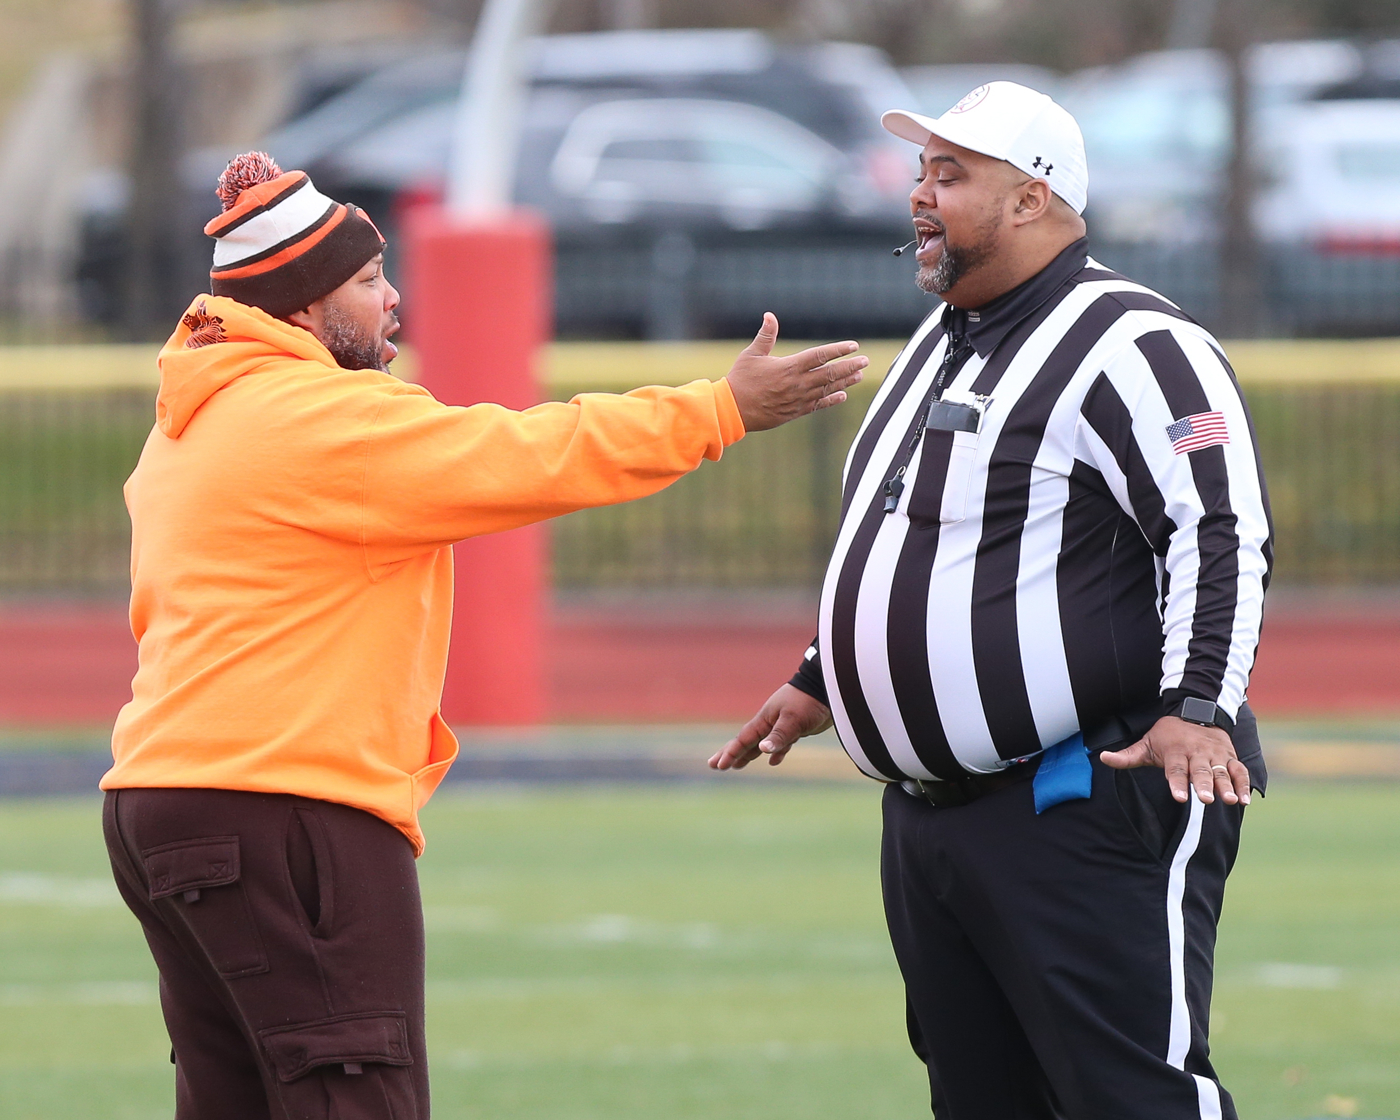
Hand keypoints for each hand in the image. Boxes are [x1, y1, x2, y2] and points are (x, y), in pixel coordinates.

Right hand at [709, 684, 832, 769]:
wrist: (826, 689)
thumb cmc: (808, 702)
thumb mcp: (793, 719)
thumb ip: (779, 735)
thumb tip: (763, 750)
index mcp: (765, 720)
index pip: (744, 739)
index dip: (731, 752)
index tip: (718, 765)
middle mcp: (770, 723)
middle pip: (746, 741)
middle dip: (731, 753)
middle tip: (714, 765)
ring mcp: (782, 726)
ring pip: (761, 744)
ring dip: (749, 754)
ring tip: (737, 765)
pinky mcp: (795, 729)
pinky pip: (781, 744)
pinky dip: (776, 753)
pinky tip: (774, 762)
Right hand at [725, 313, 867, 431]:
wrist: (733, 410)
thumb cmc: (741, 379)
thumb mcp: (752, 354)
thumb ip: (766, 335)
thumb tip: (770, 315)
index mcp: (789, 366)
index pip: (820, 355)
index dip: (839, 350)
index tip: (853, 346)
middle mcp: (798, 383)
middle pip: (830, 373)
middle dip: (850, 366)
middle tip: (865, 361)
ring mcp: (799, 399)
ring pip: (828, 389)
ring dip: (845, 382)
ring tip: (859, 375)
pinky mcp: (796, 412)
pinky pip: (819, 405)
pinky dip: (832, 399)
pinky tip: (842, 395)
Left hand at [1099, 716, 1251, 805]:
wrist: (1197, 712)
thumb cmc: (1167, 735)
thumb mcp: (1146, 743)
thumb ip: (1127, 755)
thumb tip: (1101, 758)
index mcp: (1175, 751)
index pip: (1175, 770)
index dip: (1177, 784)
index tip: (1180, 798)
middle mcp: (1196, 753)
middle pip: (1200, 771)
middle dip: (1204, 785)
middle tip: (1207, 800)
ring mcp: (1215, 755)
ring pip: (1222, 772)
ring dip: (1227, 786)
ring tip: (1231, 800)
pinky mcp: (1230, 756)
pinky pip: (1239, 771)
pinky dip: (1243, 784)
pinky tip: (1245, 800)